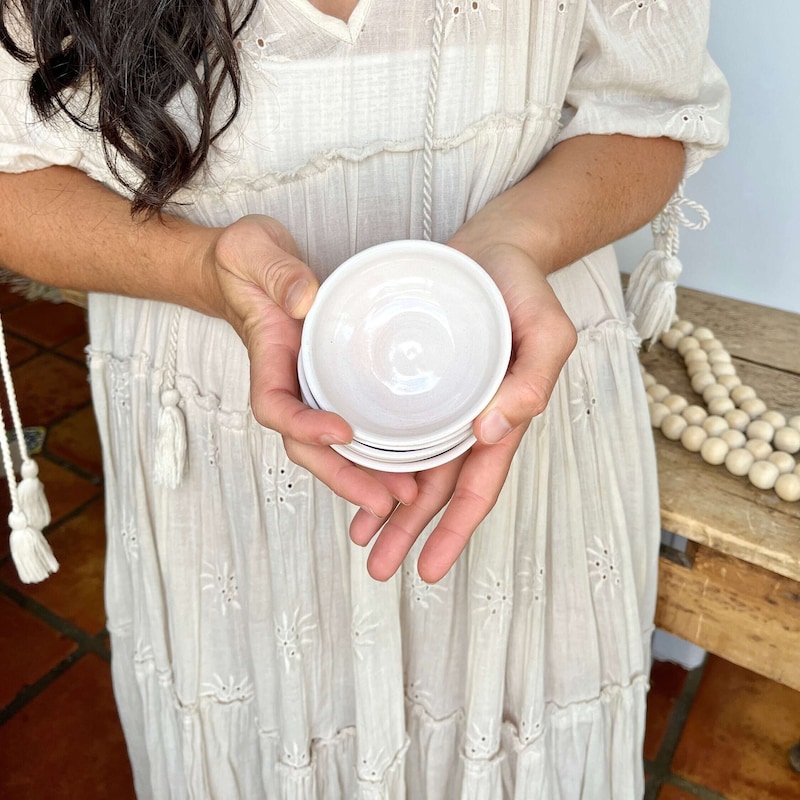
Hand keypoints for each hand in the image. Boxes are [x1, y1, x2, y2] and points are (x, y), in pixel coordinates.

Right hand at [205, 215, 417, 514]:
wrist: (248, 267)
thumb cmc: (246, 261)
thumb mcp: (254, 251)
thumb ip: (278, 273)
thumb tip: (304, 301)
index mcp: (268, 356)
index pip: (274, 406)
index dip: (303, 426)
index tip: (340, 431)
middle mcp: (289, 382)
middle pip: (307, 445)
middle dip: (343, 476)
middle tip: (384, 499)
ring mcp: (310, 386)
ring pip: (330, 446)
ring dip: (364, 475)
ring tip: (406, 495)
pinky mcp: (332, 382)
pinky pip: (349, 425)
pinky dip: (372, 451)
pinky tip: (405, 466)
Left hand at [350, 241, 576, 582]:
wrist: (494, 248)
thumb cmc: (524, 289)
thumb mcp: (546, 331)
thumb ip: (531, 382)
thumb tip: (492, 433)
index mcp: (502, 418)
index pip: (478, 487)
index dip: (454, 530)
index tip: (428, 569)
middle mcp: (471, 420)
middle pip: (437, 490)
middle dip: (409, 532)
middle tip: (378, 568)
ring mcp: (443, 403)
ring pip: (412, 467)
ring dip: (387, 507)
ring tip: (360, 539)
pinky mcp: (417, 382)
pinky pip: (395, 429)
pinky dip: (375, 457)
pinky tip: (353, 474)